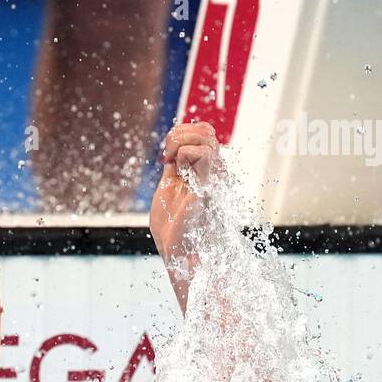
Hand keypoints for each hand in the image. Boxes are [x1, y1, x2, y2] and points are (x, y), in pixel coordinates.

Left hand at [149, 120, 224, 261]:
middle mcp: (214, 171)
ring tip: (175, 165)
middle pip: (205, 130)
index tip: (167, 157)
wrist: (179, 251)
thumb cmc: (173, 226)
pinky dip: (186, 156)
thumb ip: (175, 168)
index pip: (202, 132)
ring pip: (206, 136)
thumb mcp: (170, 187)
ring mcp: (214, 177)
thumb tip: (173, 149)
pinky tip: (180, 173)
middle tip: (168, 159)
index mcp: (205, 170)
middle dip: (179, 135)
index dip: (180, 135)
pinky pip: (205, 154)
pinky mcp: (209, 186)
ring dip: (181, 144)